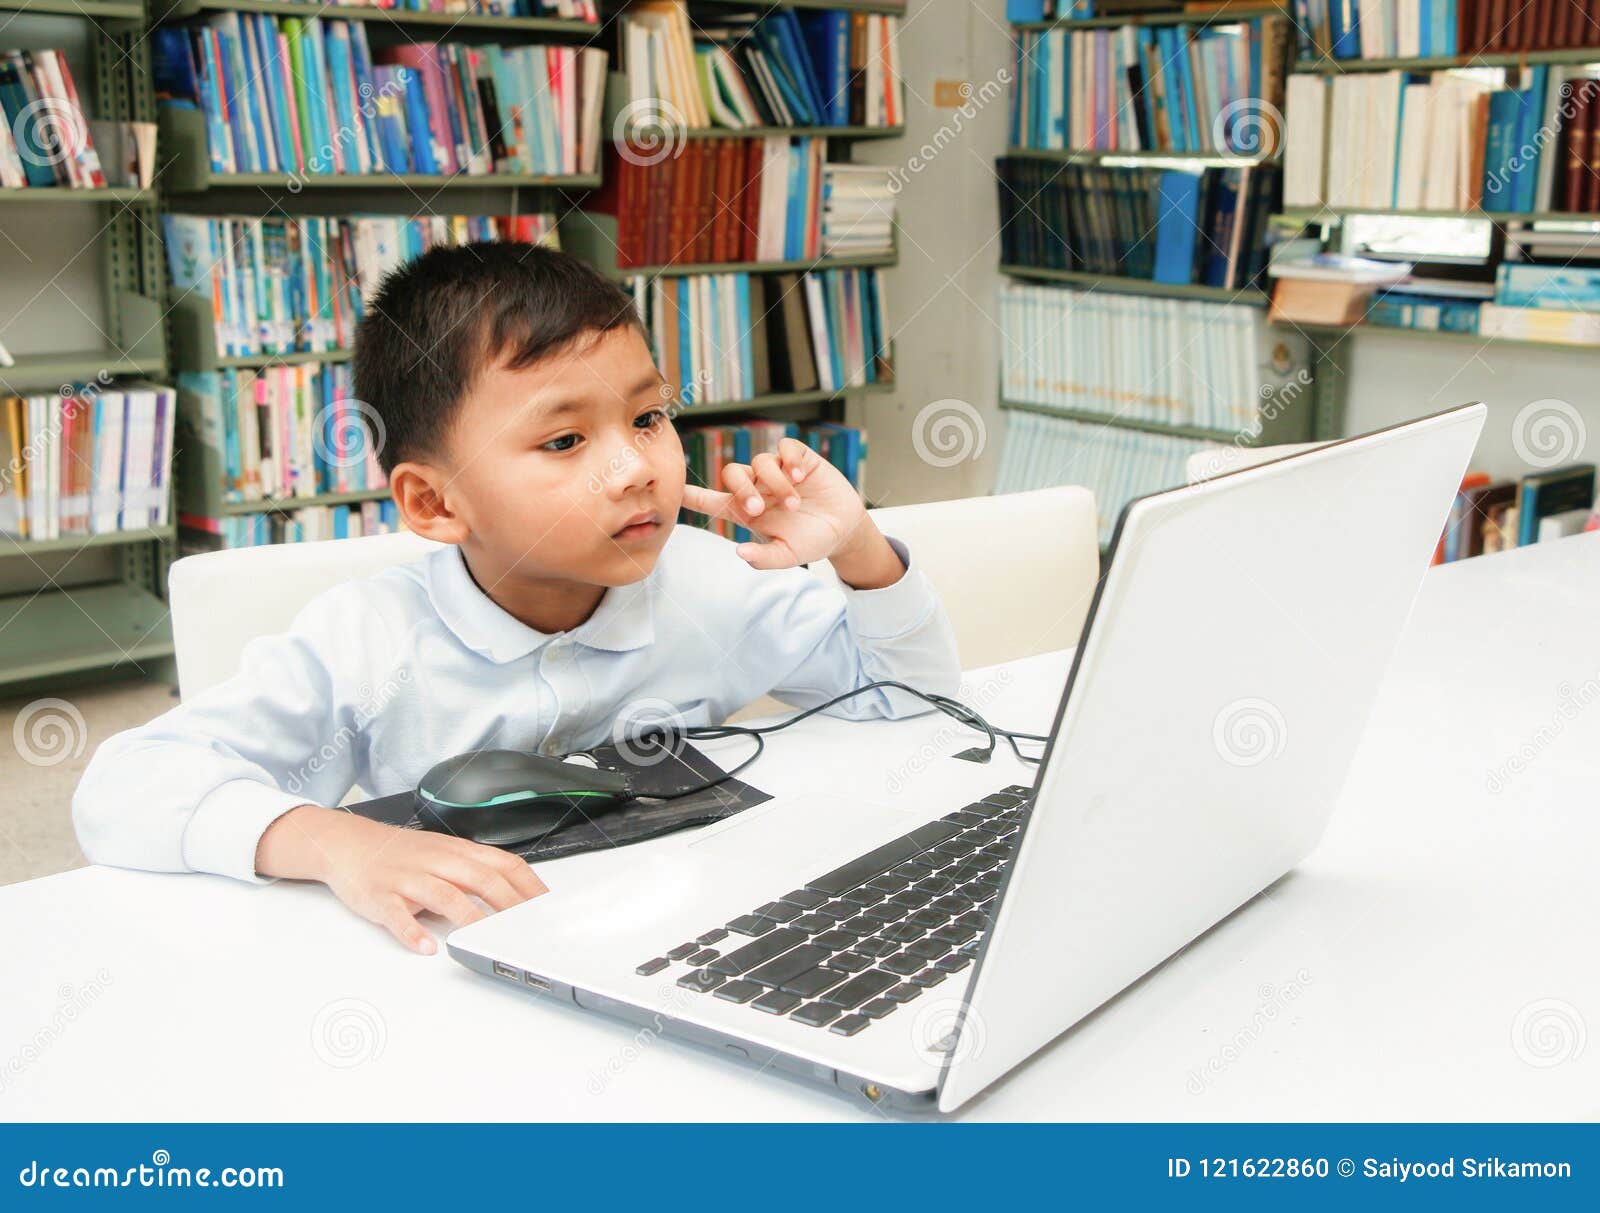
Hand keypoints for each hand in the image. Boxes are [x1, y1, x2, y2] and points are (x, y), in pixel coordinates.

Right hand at [256, 806, 548, 953]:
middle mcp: (437, 861)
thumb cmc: (401, 854)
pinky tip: (426, 947)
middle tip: (529, 928)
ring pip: (445, 895)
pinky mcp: (380, 896)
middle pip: (481, 878)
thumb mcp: (444, 854)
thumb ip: (476, 872)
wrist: (348, 843)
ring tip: (487, 939)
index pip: (503, 863)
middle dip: (510, 903)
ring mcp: (408, 878)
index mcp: (457, 851)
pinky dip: (412, 932)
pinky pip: (397, 915)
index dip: (529, 885)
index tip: (548, 906)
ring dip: (469, 918)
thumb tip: (514, 897)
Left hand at [680, 436, 878, 571]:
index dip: (694, 496)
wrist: (844, 529)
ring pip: (761, 462)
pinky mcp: (800, 459)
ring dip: (774, 483)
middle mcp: (758, 487)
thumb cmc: (811, 541)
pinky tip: (799, 477)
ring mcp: (778, 472)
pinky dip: (789, 460)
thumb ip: (765, 558)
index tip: (675, 492)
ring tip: (793, 504)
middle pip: (733, 473)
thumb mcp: (788, 556)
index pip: (713, 500)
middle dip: (742, 489)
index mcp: (747, 511)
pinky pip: (785, 447)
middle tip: (759, 509)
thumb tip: (740, 553)